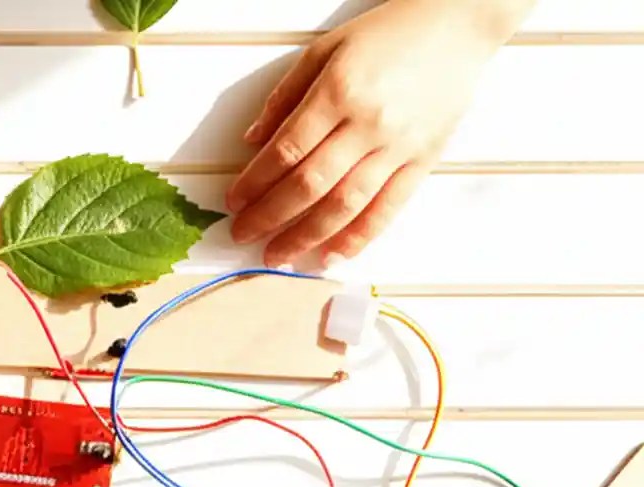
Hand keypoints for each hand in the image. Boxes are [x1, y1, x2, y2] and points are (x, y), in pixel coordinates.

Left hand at [225, 0, 532, 268]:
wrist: (457, 23)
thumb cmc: (386, 34)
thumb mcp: (324, 50)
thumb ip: (284, 97)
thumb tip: (251, 142)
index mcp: (338, 91)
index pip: (286, 150)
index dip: (255, 183)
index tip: (234, 203)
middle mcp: (368, 123)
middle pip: (310, 184)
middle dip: (270, 216)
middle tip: (244, 235)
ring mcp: (399, 145)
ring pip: (346, 203)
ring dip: (307, 236)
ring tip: (279, 257)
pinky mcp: (424, 159)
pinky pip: (388, 208)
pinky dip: (358, 237)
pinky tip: (332, 255)